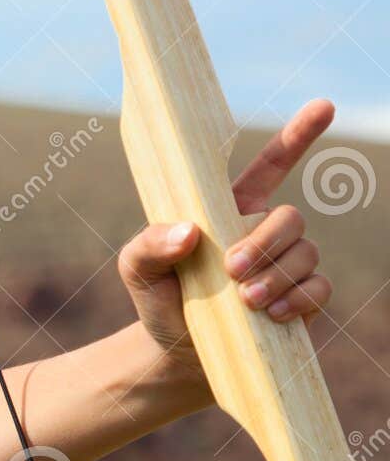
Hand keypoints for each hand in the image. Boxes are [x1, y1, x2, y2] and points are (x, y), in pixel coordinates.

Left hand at [118, 98, 335, 377]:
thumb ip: (149, 244)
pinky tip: (271, 313)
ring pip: (306, 252)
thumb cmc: (157, 299)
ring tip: (245, 300)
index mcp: (229, 210)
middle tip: (231, 270)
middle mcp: (264, 232)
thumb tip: (189, 232)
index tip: (324, 106)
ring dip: (277, 275)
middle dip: (264, 243)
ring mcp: (286, 264)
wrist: (175, 355)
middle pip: (289, 217)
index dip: (298, 136)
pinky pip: (319, 288)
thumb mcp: (136, 269)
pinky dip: (298, 298)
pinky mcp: (301, 299)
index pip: (271, 165)